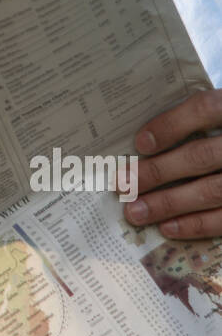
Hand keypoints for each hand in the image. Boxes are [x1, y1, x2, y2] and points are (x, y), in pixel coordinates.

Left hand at [118, 90, 221, 238]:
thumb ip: (194, 120)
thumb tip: (143, 142)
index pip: (206, 108)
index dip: (172, 124)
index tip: (140, 143)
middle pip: (201, 155)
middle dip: (158, 171)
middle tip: (123, 184)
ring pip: (211, 190)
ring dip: (168, 203)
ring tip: (135, 211)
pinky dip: (196, 224)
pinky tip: (167, 227)